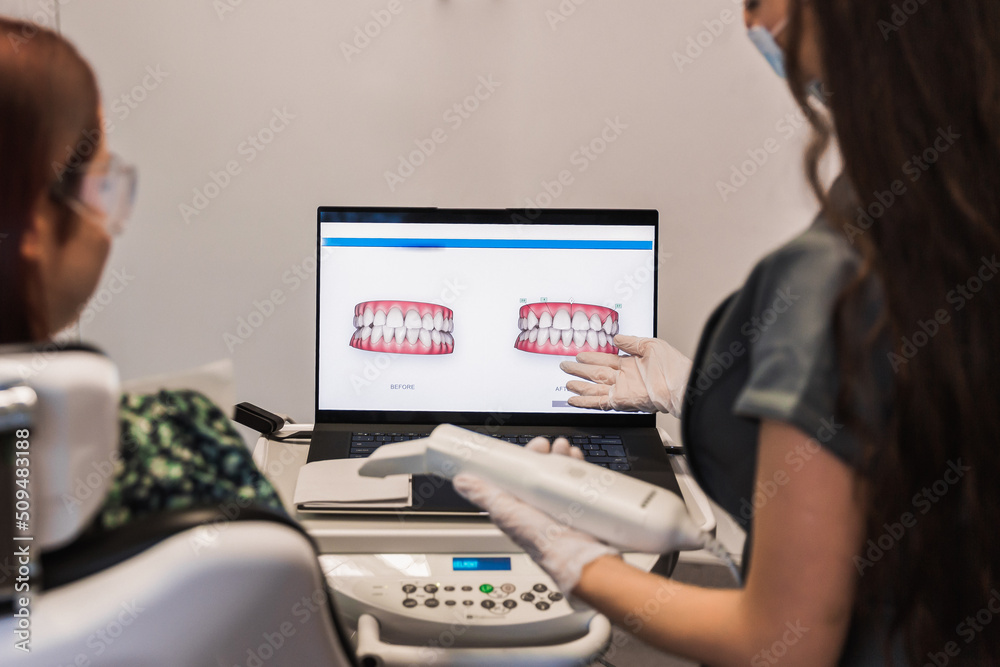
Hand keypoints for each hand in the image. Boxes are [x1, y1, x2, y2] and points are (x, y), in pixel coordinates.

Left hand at [452, 437, 618, 595]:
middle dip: (547, 455)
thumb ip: (485, 497)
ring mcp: (563, 507)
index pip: (521, 476)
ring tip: (565, 449)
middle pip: (544, 473)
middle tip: (549, 445)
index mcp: (523, 507)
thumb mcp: (508, 513)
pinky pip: (581, 484)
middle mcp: (543, 507)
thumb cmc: (543, 541)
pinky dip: (580, 469)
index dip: (525, 459)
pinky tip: (579, 460)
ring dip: (563, 458)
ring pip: (562, 476)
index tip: (533, 447)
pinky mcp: (583, 508)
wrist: (578, 557)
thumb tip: (461, 482)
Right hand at [559, 334, 691, 416]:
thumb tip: (616, 338)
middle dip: (580, 371)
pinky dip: (585, 401)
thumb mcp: (652, 345)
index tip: (579, 355)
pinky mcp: (621, 401)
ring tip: (567, 383)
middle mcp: (624, 377)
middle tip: (565, 366)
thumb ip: (631, 342)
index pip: (605, 360)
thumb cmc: (673, 366)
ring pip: (594, 387)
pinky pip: (598, 401)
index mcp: (631, 363)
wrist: (682, 386)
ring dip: (580, 386)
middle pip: (596, 373)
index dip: (591, 357)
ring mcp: (621, 389)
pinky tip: (574, 399)